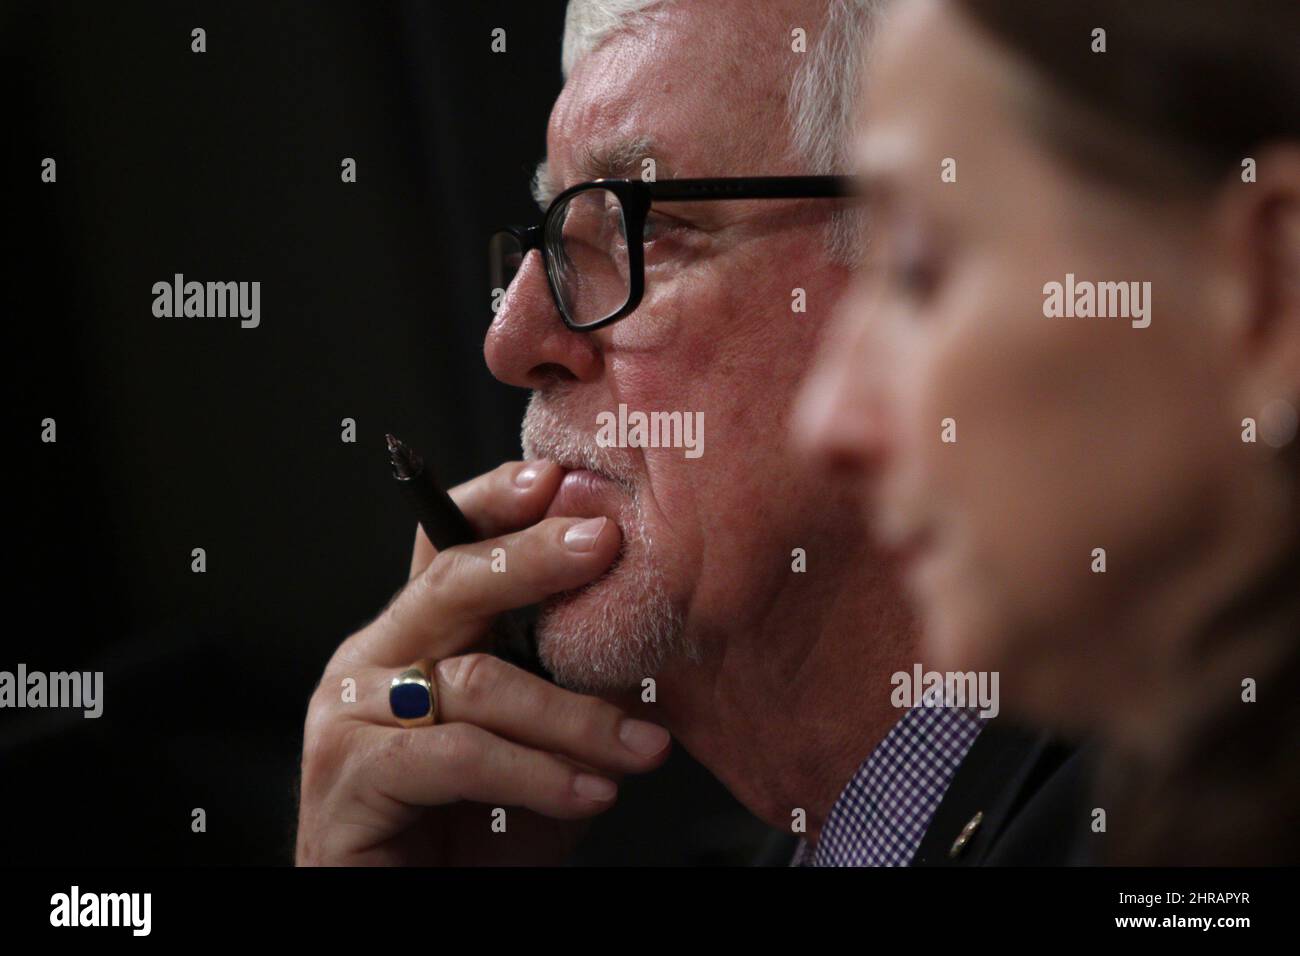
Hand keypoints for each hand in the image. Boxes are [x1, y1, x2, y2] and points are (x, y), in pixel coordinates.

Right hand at [295, 459, 670, 864]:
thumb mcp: (540, 745)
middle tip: (604, 543)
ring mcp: (351, 713)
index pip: (443, 542)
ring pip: (474, 681)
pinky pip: (457, 755)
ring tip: (639, 749)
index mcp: (413, 637)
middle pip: (450, 582)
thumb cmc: (477, 832)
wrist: (409, 915)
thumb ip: (569, 685)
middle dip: (534, 558)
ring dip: (573, 717)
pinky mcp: (348, 774)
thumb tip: (645, 628)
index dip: (496, 501)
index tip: (559, 478)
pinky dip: (534, 773)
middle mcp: (373, 661)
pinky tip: (589, 792)